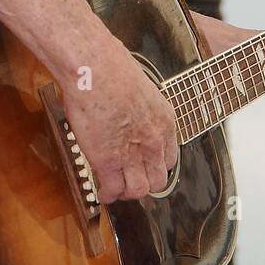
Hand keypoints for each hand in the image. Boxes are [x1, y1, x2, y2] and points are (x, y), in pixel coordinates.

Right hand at [59, 35, 177, 203]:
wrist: (95, 69)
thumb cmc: (112, 69)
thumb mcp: (141, 90)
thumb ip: (140, 110)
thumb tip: (128, 115)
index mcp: (164, 122)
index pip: (169, 159)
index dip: (155, 166)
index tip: (145, 166)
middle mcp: (153, 141)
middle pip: (157, 180)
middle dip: (144, 183)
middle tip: (131, 181)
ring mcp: (131, 154)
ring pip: (138, 190)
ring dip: (127, 192)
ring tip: (116, 190)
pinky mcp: (107, 160)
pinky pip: (112, 189)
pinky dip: (108, 195)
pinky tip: (103, 192)